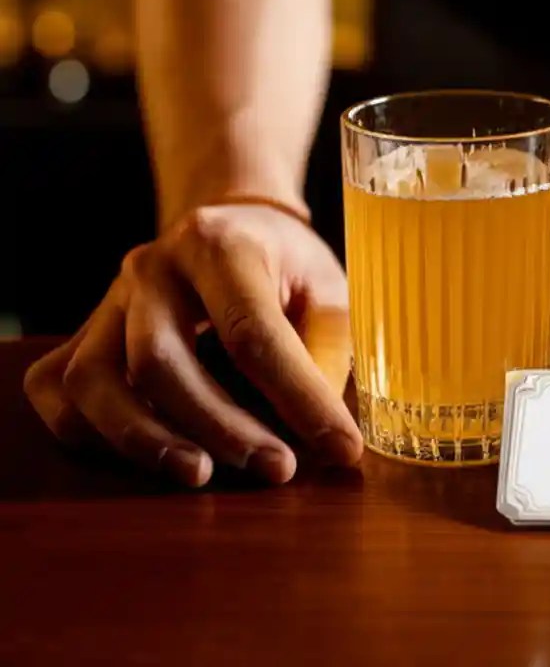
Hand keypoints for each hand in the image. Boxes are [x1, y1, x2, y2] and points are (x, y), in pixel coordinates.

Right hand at [23, 203, 361, 486]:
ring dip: (146, 441)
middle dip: (220, 427)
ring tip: (202, 475)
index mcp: (221, 245)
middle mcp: (152, 268)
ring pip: (94, 381)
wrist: (229, 224)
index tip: (340, 448)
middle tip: (277, 470)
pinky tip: (145, 460)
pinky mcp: (83, 332)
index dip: (299, 398)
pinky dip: (91, 435)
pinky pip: (58, 390)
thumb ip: (327, 351)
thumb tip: (327, 437)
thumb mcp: (328, 286)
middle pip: (161, 362)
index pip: (254, 332)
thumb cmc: (287, 263)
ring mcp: (107, 301)